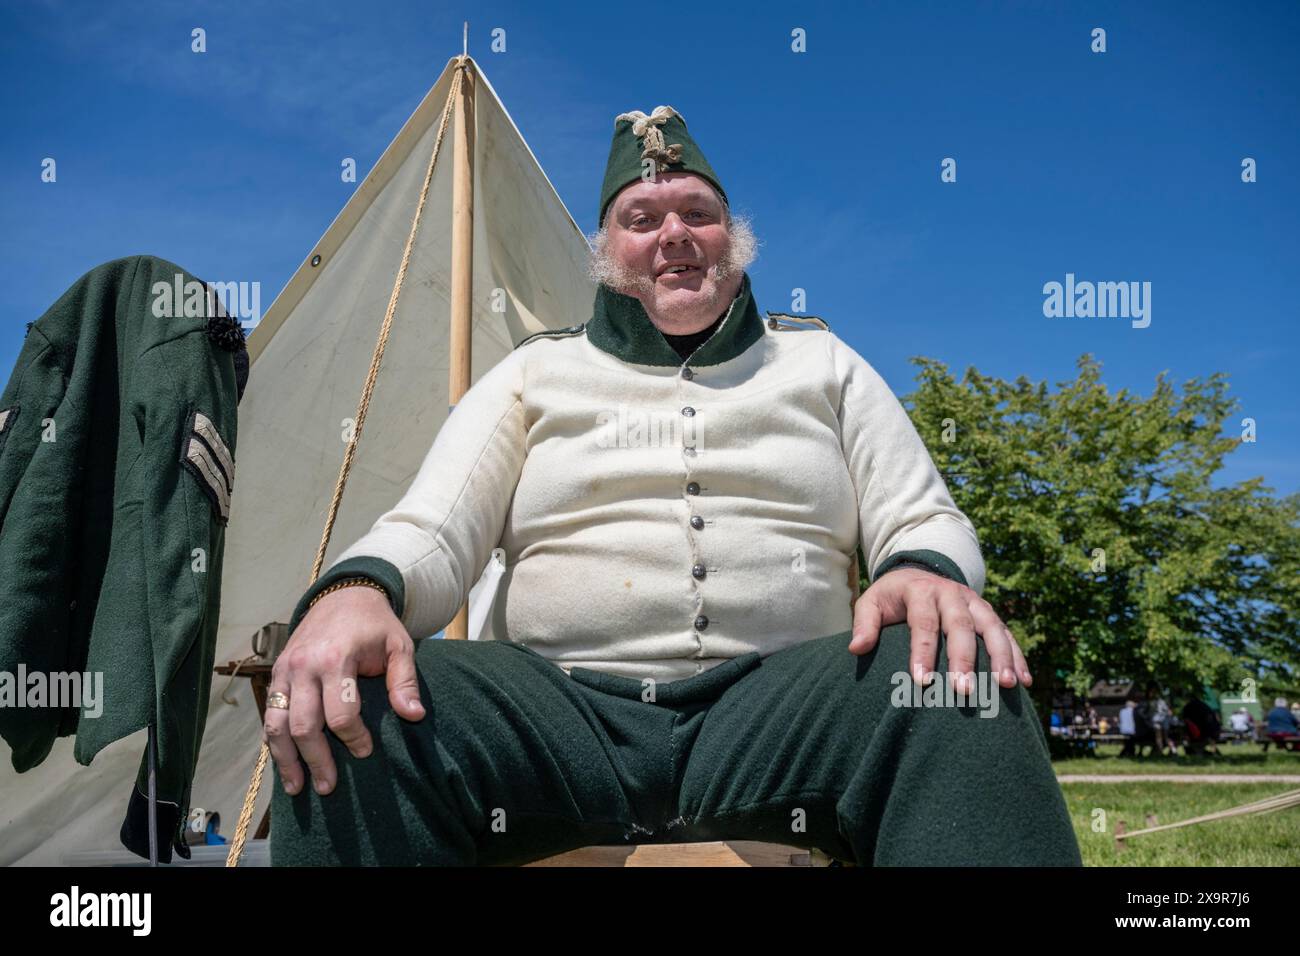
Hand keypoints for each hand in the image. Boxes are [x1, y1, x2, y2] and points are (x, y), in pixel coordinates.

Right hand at [265, 584, 424, 796]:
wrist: (344, 594)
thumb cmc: (375, 624)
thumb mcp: (399, 645)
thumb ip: (404, 681)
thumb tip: (414, 715)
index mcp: (336, 658)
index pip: (340, 713)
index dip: (353, 738)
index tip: (365, 752)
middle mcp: (304, 666)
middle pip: (303, 725)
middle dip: (315, 760)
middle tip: (328, 786)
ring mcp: (285, 670)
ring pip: (276, 724)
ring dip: (285, 759)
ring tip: (297, 787)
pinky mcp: (276, 673)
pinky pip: (270, 713)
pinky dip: (274, 741)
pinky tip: (283, 763)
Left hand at [847, 567, 1030, 692]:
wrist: (918, 572)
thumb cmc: (892, 597)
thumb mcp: (872, 602)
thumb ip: (864, 623)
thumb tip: (857, 648)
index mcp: (921, 591)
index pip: (923, 622)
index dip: (923, 652)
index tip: (922, 681)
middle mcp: (951, 594)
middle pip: (961, 626)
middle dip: (964, 659)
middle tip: (964, 691)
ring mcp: (974, 602)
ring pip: (992, 627)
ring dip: (1001, 656)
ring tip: (1005, 686)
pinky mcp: (988, 613)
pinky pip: (1007, 634)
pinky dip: (1017, 656)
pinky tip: (1024, 682)